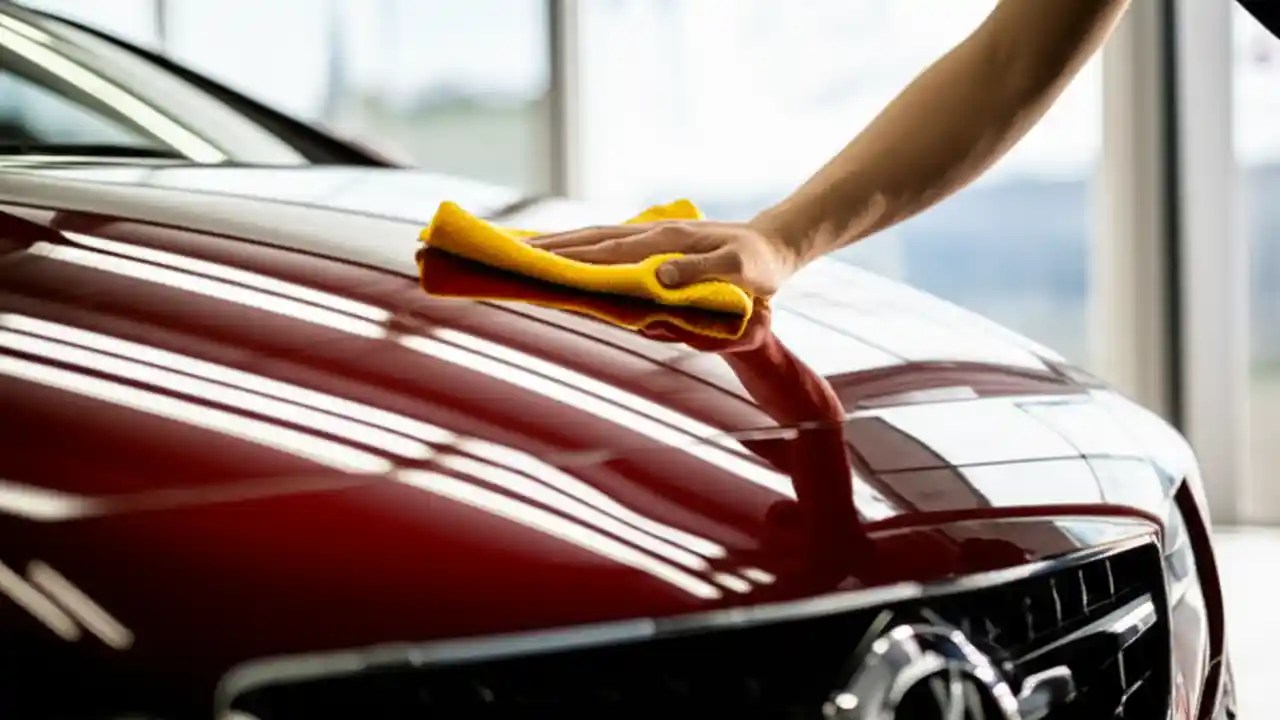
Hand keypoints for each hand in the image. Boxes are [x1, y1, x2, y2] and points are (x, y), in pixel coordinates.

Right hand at [528, 220, 799, 296]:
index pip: (605, 251)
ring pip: (595, 238)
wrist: (774, 244)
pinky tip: (567, 252)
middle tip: (507, 254)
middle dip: (548, 247)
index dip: (568, 257)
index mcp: (665, 242)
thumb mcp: (738, 270)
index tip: (532, 261)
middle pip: (589, 240)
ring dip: (559, 244)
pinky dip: (582, 246)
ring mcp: (652, 236)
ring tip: (523, 249)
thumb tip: (656, 276)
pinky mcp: (655, 243)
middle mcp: (651, 235)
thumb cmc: (758, 264)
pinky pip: (609, 243)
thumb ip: (699, 273)